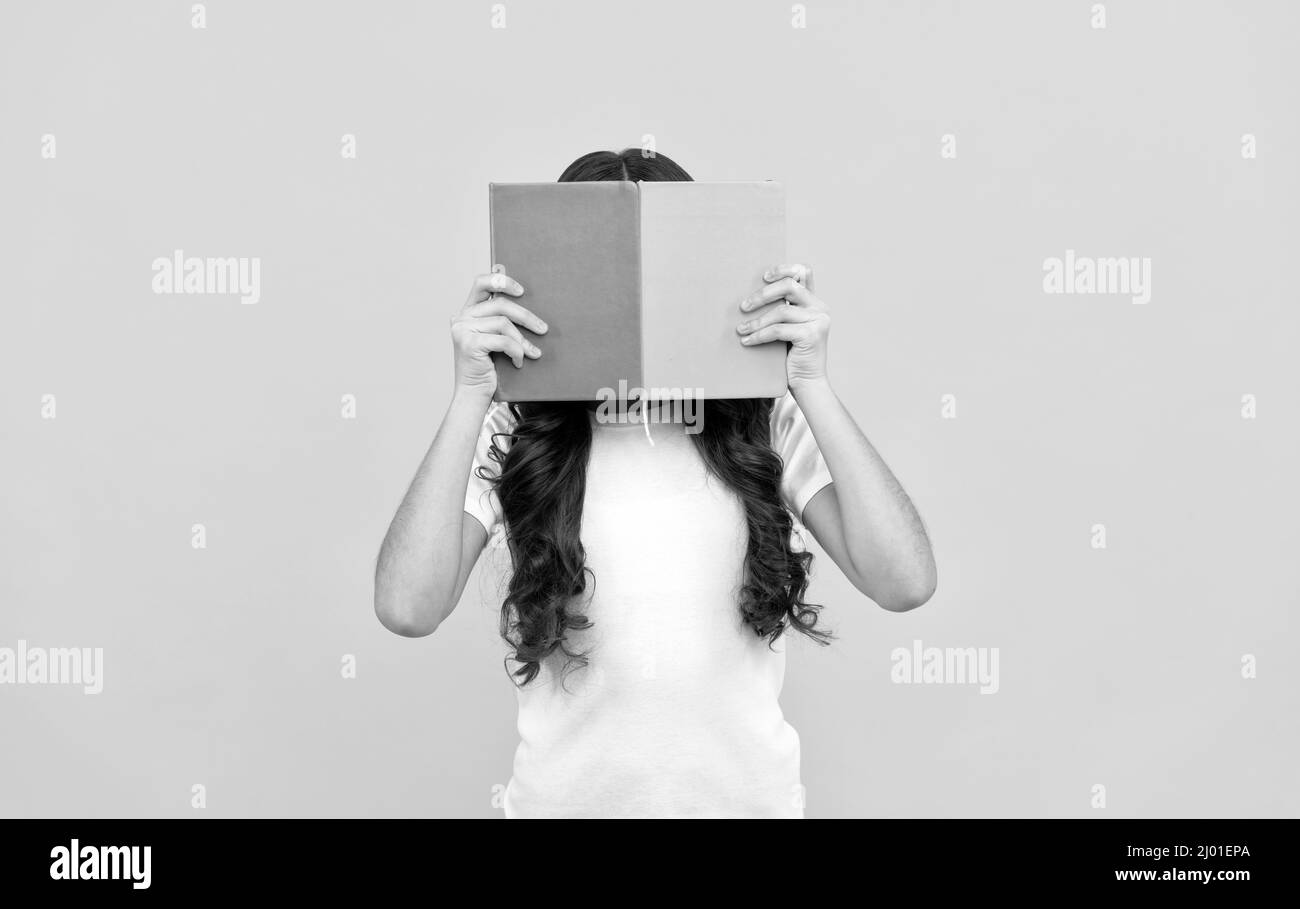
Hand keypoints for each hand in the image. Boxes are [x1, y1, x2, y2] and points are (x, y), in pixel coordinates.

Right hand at [451, 265, 546, 397]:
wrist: (474, 395)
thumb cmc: (489, 368)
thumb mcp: (496, 339)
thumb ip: (501, 319)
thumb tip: (524, 299)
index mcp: (467, 312)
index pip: (481, 283)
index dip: (502, 280)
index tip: (522, 290)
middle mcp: (461, 318)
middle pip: (500, 304)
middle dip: (526, 316)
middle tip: (543, 329)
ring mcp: (463, 330)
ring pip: (504, 323)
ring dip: (523, 340)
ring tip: (533, 353)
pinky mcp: (469, 344)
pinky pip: (503, 340)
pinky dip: (516, 351)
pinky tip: (519, 363)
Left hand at [737, 263, 829, 388]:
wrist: (807, 383)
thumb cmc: (791, 356)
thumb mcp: (786, 328)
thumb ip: (780, 310)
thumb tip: (749, 298)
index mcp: (813, 302)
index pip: (803, 271)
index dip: (784, 268)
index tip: (764, 277)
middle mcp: (819, 308)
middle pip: (789, 285)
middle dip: (763, 294)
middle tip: (743, 306)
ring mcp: (818, 321)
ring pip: (781, 310)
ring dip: (757, 321)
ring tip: (741, 329)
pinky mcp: (811, 335)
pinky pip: (778, 330)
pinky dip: (759, 335)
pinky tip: (747, 341)